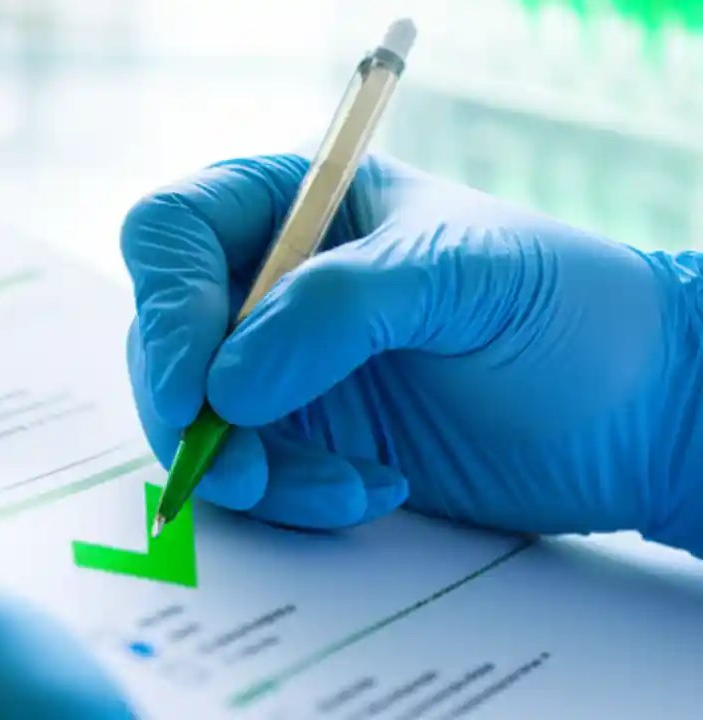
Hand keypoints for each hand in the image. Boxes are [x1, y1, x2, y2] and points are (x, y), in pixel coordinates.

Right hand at [122, 152, 702, 556]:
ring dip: (252, 471)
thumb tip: (223, 387)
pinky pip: (246, 475)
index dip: (164, 310)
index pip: (172, 234)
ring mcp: (278, 364)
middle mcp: (269, 280)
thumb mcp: (459, 276)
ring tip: (350, 487)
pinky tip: (376, 489)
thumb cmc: (565, 308)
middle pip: (162, 338)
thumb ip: (337, 311)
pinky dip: (291, 499)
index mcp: (294, 203)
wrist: (635, 413)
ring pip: (194, 420)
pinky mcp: (300, 438)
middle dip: (195, 415)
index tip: (193, 393)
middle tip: (248, 471)